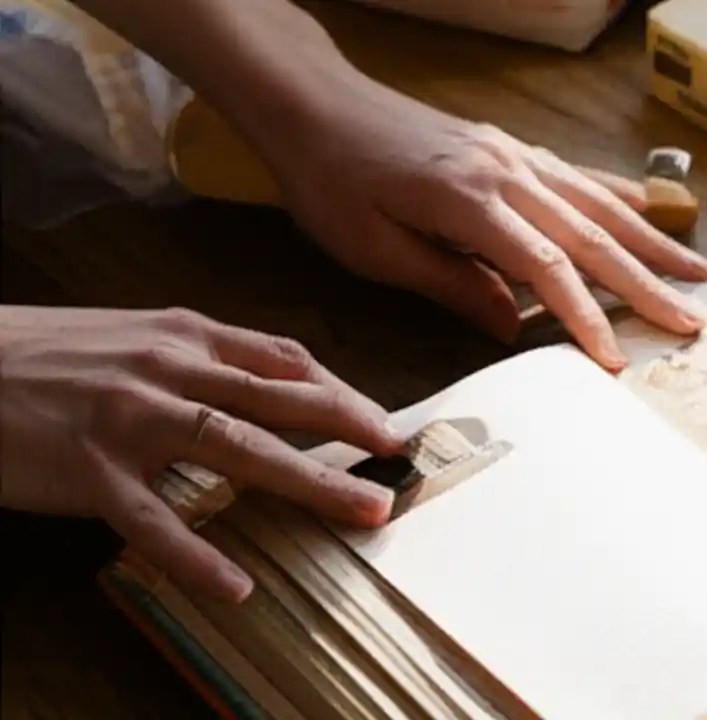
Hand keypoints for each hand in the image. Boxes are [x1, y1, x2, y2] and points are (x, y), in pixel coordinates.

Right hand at [0, 306, 402, 601]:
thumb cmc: (46, 354)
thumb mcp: (134, 338)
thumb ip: (200, 357)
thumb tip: (266, 380)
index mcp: (184, 335)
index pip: (284, 360)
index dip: (341, 390)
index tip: (380, 419)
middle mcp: (169, 370)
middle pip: (282, 400)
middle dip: (351, 429)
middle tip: (399, 459)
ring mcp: (131, 419)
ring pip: (240, 450)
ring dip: (311, 483)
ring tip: (363, 510)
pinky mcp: (88, 469)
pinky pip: (154, 521)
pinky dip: (197, 555)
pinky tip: (237, 586)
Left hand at [257, 72, 706, 369]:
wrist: (313, 103)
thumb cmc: (330, 181)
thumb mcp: (374, 250)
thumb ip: (451, 285)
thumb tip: (512, 329)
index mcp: (470, 203)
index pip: (547, 268)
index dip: (587, 317)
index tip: (618, 359)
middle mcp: (505, 172)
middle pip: (592, 234)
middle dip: (647, 282)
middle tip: (693, 319)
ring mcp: (512, 154)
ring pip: (597, 200)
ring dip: (650, 239)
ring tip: (697, 271)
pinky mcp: (507, 146)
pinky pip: (576, 173)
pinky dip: (618, 193)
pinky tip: (648, 206)